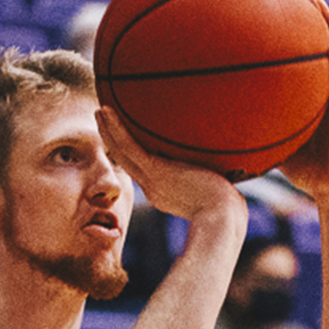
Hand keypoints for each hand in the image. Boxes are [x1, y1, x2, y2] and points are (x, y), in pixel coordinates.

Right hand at [95, 107, 244, 224]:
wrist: (223, 218)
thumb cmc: (228, 207)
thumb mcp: (216, 188)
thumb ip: (212, 176)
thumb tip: (228, 167)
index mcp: (164, 191)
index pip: (144, 169)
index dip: (132, 153)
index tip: (127, 138)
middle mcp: (153, 187)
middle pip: (126, 161)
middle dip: (114, 140)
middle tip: (104, 120)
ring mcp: (151, 180)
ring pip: (122, 152)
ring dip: (109, 131)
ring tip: (100, 110)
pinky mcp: (155, 172)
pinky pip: (129, 147)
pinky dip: (115, 129)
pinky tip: (106, 111)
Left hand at [276, 2, 328, 209]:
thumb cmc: (307, 172)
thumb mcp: (276, 145)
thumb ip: (258, 130)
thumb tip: (220, 126)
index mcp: (313, 94)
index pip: (304, 53)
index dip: (295, 27)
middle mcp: (328, 90)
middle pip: (321, 42)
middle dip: (311, 14)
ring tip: (319, 2)